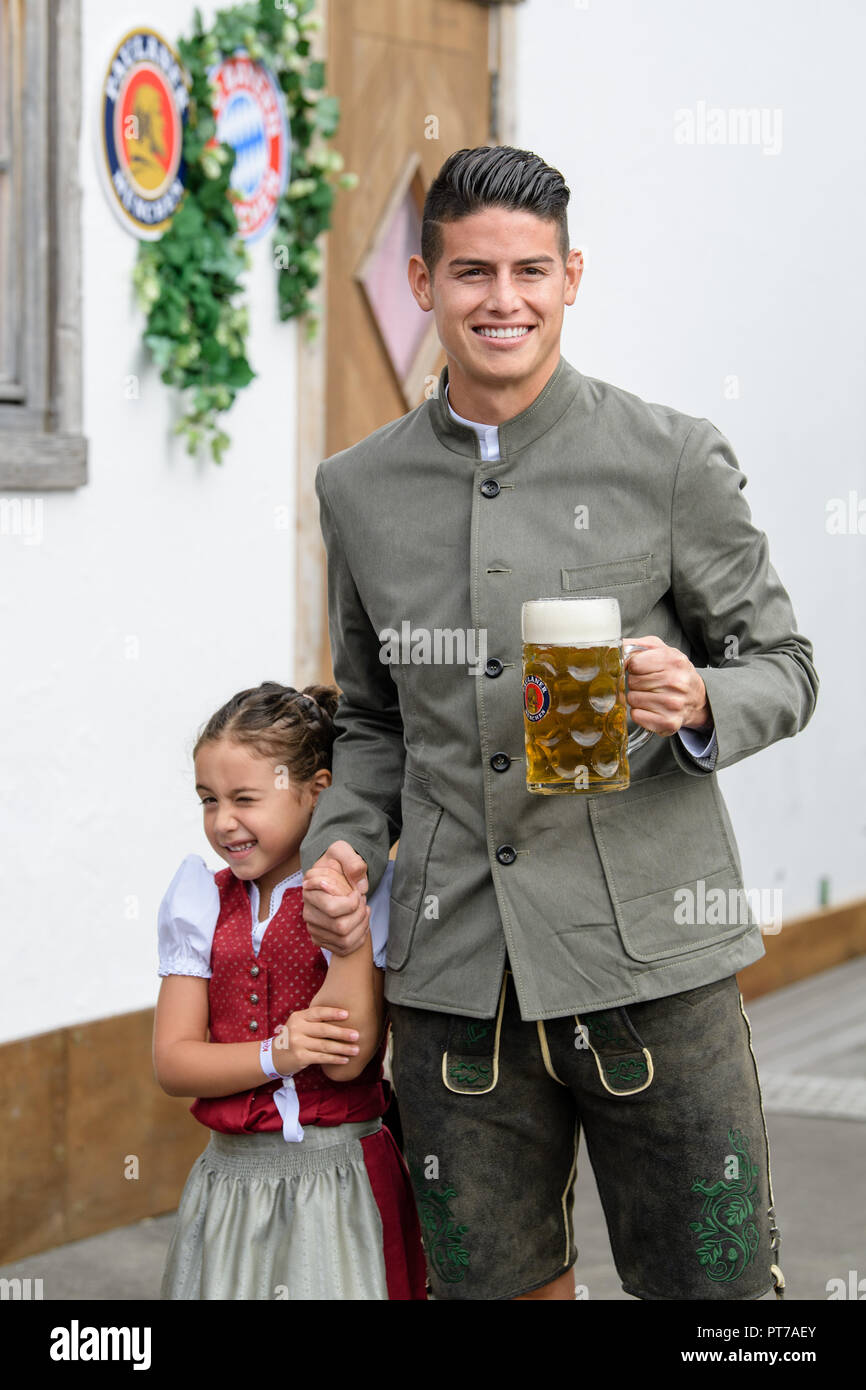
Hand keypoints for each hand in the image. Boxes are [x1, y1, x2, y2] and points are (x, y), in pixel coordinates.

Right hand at [272, 1006, 359, 1073]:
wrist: (274, 1056)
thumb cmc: (294, 1038)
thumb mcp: (299, 1025)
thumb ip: (315, 1021)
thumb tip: (343, 1018)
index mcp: (298, 1017)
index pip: (318, 1012)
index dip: (333, 1013)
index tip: (347, 1014)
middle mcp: (296, 1029)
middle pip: (324, 1030)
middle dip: (342, 1033)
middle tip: (357, 1035)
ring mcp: (297, 1044)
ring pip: (325, 1046)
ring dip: (342, 1048)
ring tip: (356, 1049)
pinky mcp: (300, 1057)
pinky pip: (321, 1057)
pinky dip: (335, 1059)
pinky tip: (345, 1059)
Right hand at [303, 841, 370, 956]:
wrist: (335, 875)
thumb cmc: (339, 864)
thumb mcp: (343, 851)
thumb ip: (352, 862)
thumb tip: (359, 884)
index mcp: (310, 890)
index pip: (333, 909)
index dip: (352, 903)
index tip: (357, 892)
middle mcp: (307, 911)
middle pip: (340, 926)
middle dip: (359, 915)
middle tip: (363, 902)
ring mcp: (313, 927)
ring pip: (344, 939)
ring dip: (361, 925)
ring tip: (364, 911)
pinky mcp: (321, 939)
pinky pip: (344, 947)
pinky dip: (359, 937)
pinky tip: (361, 922)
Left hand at [624, 635, 711, 734]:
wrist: (697, 698)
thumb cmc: (676, 672)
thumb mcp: (661, 650)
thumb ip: (636, 645)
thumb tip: (614, 648)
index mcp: (673, 660)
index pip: (634, 663)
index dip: (634, 667)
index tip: (642, 669)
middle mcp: (675, 682)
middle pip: (632, 681)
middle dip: (636, 682)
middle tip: (649, 683)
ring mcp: (673, 703)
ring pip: (632, 699)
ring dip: (637, 697)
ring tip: (651, 695)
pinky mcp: (668, 722)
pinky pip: (636, 715)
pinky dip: (639, 713)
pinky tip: (651, 708)